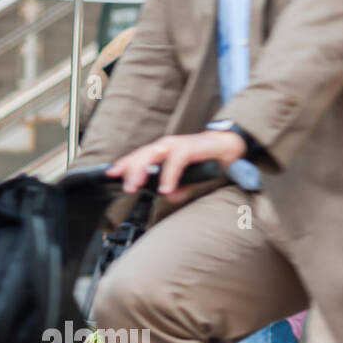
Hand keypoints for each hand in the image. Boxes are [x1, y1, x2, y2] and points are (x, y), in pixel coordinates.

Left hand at [108, 129, 245, 200]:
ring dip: (143, 170)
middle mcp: (168, 146)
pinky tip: (166, 188)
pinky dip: (170, 174)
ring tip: (135, 186)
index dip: (124, 164)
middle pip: (142, 154)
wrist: (231, 147)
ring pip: (155, 153)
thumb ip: (179, 188)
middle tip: (123, 186)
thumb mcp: (190, 180)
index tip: (110, 174)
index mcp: (164, 153)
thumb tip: (170, 196)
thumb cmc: (208, 160)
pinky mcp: (193, 147)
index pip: (139, 157)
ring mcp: (179, 145)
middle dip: (129, 169)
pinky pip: (177, 160)